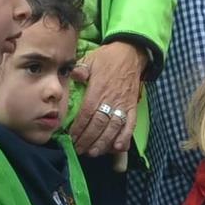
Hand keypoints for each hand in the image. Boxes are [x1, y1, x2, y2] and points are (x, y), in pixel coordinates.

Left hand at [70, 41, 144, 157]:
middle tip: (79, 149)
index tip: (72, 138)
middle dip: (88, 139)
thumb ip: (81, 69)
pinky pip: (130, 124)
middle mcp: (111, 99)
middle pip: (98, 124)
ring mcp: (123, 104)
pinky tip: (117, 147)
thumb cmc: (107, 57)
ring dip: (103, 142)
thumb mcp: (91, 59)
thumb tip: (74, 75)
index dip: (79, 128)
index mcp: (98, 90)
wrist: (130, 53)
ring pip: (113, 128)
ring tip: (93, 152)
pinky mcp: (132, 106)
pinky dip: (124, 137)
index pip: (87, 113)